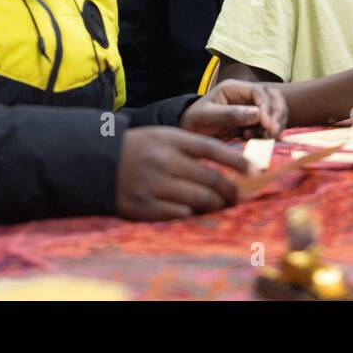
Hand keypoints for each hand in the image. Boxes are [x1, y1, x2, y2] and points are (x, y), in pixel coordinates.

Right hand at [116, 127, 250, 220]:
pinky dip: (191, 214)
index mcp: (170, 139)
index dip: (237, 160)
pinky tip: (192, 212)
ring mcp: (154, 185)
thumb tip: (226, 169)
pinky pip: (180, 215)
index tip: (256, 170)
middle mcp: (164, 161)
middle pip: (210, 180)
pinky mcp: (145, 207)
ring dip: (215, 206)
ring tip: (219, 206)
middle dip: (229, 191)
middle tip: (236, 197)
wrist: (97, 162)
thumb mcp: (162, 137)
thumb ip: (191, 149)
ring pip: (199, 200)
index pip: (212, 149)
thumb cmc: (138, 149)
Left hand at [180, 79, 287, 138]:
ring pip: (276, 109)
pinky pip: (271, 123)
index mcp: (233, 88)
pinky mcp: (255, 120)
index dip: (267, 107)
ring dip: (276, 124)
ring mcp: (252, 106)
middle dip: (277, 115)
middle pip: (274, 98)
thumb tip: (257, 114)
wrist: (192, 131)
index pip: (259, 91)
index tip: (267, 125)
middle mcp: (246, 94)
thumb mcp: (207, 117)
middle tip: (272, 133)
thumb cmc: (196, 121)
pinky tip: (257, 139)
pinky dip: (271, 131)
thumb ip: (229, 115)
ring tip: (264, 137)